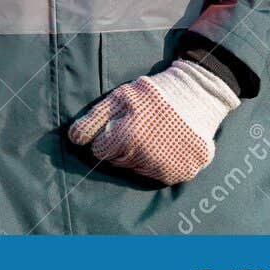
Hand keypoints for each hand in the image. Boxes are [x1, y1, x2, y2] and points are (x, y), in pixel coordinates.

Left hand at [67, 58, 239, 184]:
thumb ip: (93, 119)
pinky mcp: (182, 173)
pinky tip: (167, 144)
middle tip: (139, 128)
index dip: (106, 137)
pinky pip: (159, 175)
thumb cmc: (152, 95)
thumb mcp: (119, 98)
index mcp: (127, 138)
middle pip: (118, 162)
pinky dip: (160, 163)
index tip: (119, 126)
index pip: (100, 151)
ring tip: (153, 135)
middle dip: (122, 146)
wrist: (197, 95)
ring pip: (138, 170)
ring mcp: (166, 168)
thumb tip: (73, 139)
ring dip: (140, 156)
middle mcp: (146, 157)